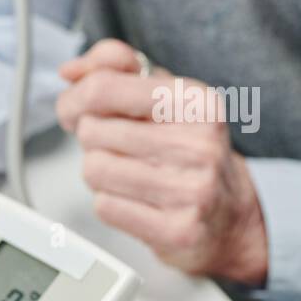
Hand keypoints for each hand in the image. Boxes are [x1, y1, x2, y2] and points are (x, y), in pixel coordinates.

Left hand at [56, 39, 268, 284]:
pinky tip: (138, 199)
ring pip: (94, 169)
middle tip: (120, 148)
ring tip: (130, 173)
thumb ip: (116, 71)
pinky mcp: (178, 230)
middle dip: (94, 140)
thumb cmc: (188, 151)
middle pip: (91, 131)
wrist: (228, 216)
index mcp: (196, 102)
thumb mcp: (163, 97)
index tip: (81, 108)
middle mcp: (199, 143)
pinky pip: (105, 206)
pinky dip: (111, 202)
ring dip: (100, 173)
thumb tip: (72, 70)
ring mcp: (192, 189)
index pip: (103, 88)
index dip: (76, 100)